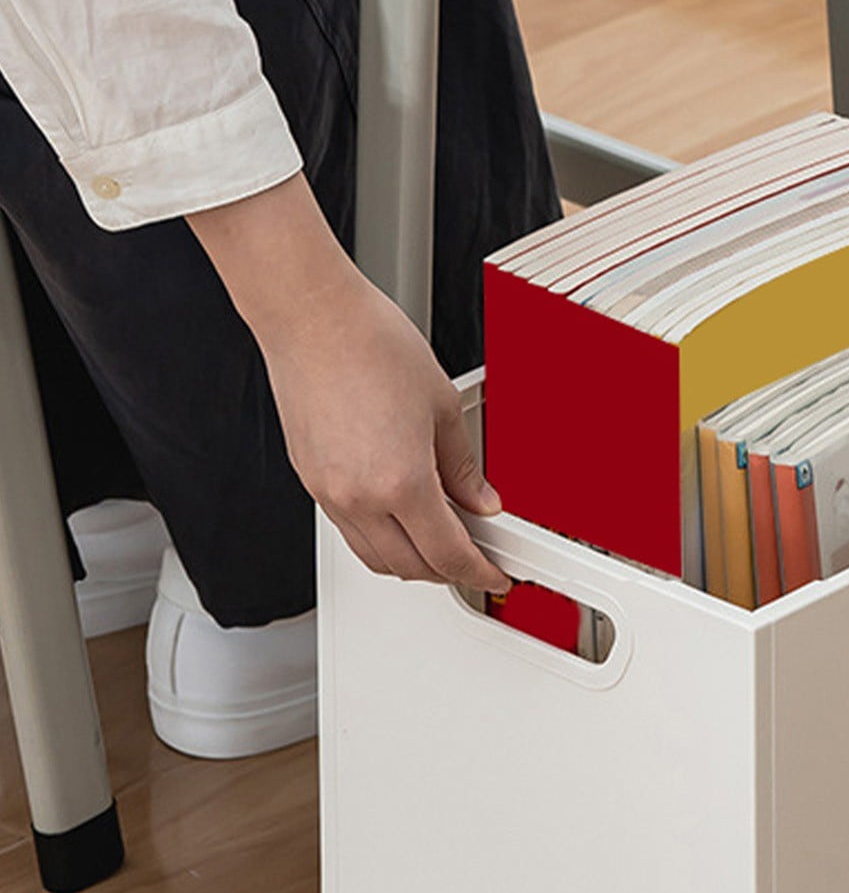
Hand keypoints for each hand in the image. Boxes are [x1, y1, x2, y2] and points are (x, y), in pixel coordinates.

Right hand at [186, 173, 512, 593]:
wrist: (312, 317)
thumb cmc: (371, 344)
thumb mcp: (443, 406)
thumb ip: (464, 467)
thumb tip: (481, 501)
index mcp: (401, 483)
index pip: (447, 554)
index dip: (478, 572)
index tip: (494, 575)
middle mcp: (359, 497)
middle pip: (410, 567)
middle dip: (447, 573)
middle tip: (475, 560)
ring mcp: (329, 492)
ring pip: (374, 557)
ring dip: (411, 562)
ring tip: (440, 545)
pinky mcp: (310, 479)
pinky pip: (349, 531)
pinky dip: (380, 539)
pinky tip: (401, 520)